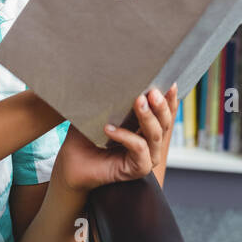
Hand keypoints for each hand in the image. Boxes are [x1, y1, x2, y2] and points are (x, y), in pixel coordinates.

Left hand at [53, 86, 174, 193]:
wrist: (71, 165)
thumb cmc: (84, 139)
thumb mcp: (99, 113)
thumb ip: (110, 97)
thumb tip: (110, 73)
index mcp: (145, 130)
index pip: (164, 114)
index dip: (169, 99)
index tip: (169, 82)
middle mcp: (150, 144)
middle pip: (164, 123)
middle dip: (161, 105)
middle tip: (151, 92)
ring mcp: (146, 158)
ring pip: (155, 135)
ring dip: (148, 116)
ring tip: (139, 101)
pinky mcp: (138, 169)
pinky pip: (139, 148)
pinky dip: (126, 136)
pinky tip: (109, 129)